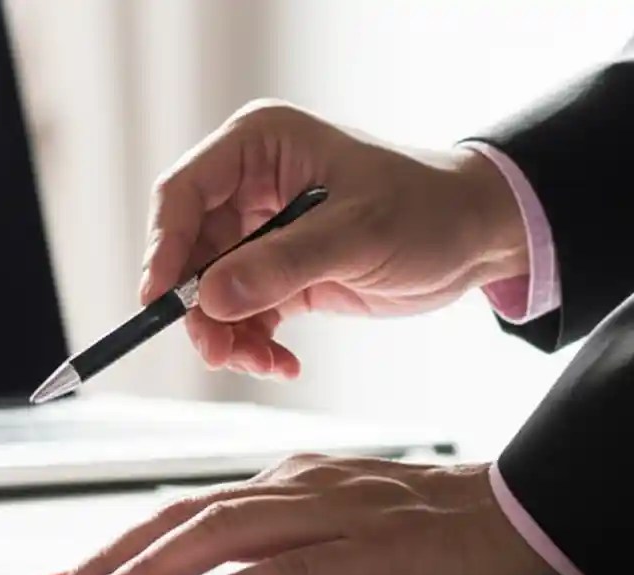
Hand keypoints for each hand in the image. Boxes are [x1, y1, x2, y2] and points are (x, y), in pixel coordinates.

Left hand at [37, 455, 582, 574]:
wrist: (519, 514)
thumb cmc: (428, 525)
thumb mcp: (334, 520)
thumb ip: (275, 539)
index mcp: (286, 483)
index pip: (186, 510)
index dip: (124, 542)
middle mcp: (298, 489)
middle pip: (187, 518)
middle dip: (115, 556)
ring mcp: (335, 516)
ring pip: (226, 536)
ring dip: (155, 570)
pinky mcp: (375, 552)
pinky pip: (298, 570)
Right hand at [142, 100, 527, 378]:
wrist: (479, 239)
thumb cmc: (429, 210)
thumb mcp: (356, 234)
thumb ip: (281, 265)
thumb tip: (209, 297)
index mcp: (259, 147)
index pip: (183, 194)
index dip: (163, 247)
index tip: (160, 299)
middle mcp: (250, 186)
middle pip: (189, 252)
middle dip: (199, 307)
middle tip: (218, 351)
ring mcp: (261, 231)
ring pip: (210, 291)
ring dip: (226, 334)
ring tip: (261, 362)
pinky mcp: (277, 271)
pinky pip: (242, 312)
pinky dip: (253, 343)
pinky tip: (282, 362)